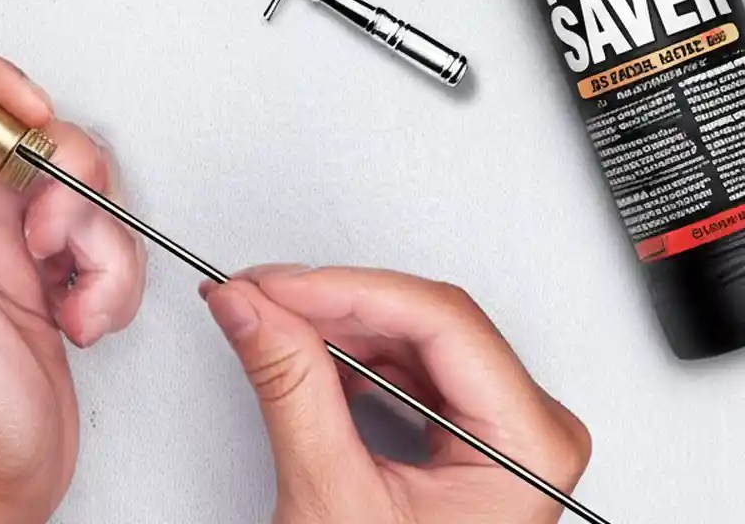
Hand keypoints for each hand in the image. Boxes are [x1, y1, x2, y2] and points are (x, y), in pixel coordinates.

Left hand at [0, 54, 145, 522]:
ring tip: (66, 288)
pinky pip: (103, 230)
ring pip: (74, 176)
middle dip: (60, 173)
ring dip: (93, 235)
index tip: (28, 120)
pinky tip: (80, 315)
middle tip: (48, 235)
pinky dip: (109, 274)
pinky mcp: (52, 264)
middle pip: (21, 125)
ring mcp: (7, 233)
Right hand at [200, 266, 590, 523]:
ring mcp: (500, 430)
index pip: (439, 321)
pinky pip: (408, 367)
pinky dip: (348, 356)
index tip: (276, 285)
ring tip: (270, 321)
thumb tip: (252, 308)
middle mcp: (529, 430)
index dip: (346, 290)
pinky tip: (303, 352)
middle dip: (332, 303)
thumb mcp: (331, 497)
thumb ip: (290, 387)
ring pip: (413, 337)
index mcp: (529, 445)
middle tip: (259, 295)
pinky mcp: (465, 436)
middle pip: (427, 321)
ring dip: (334, 324)